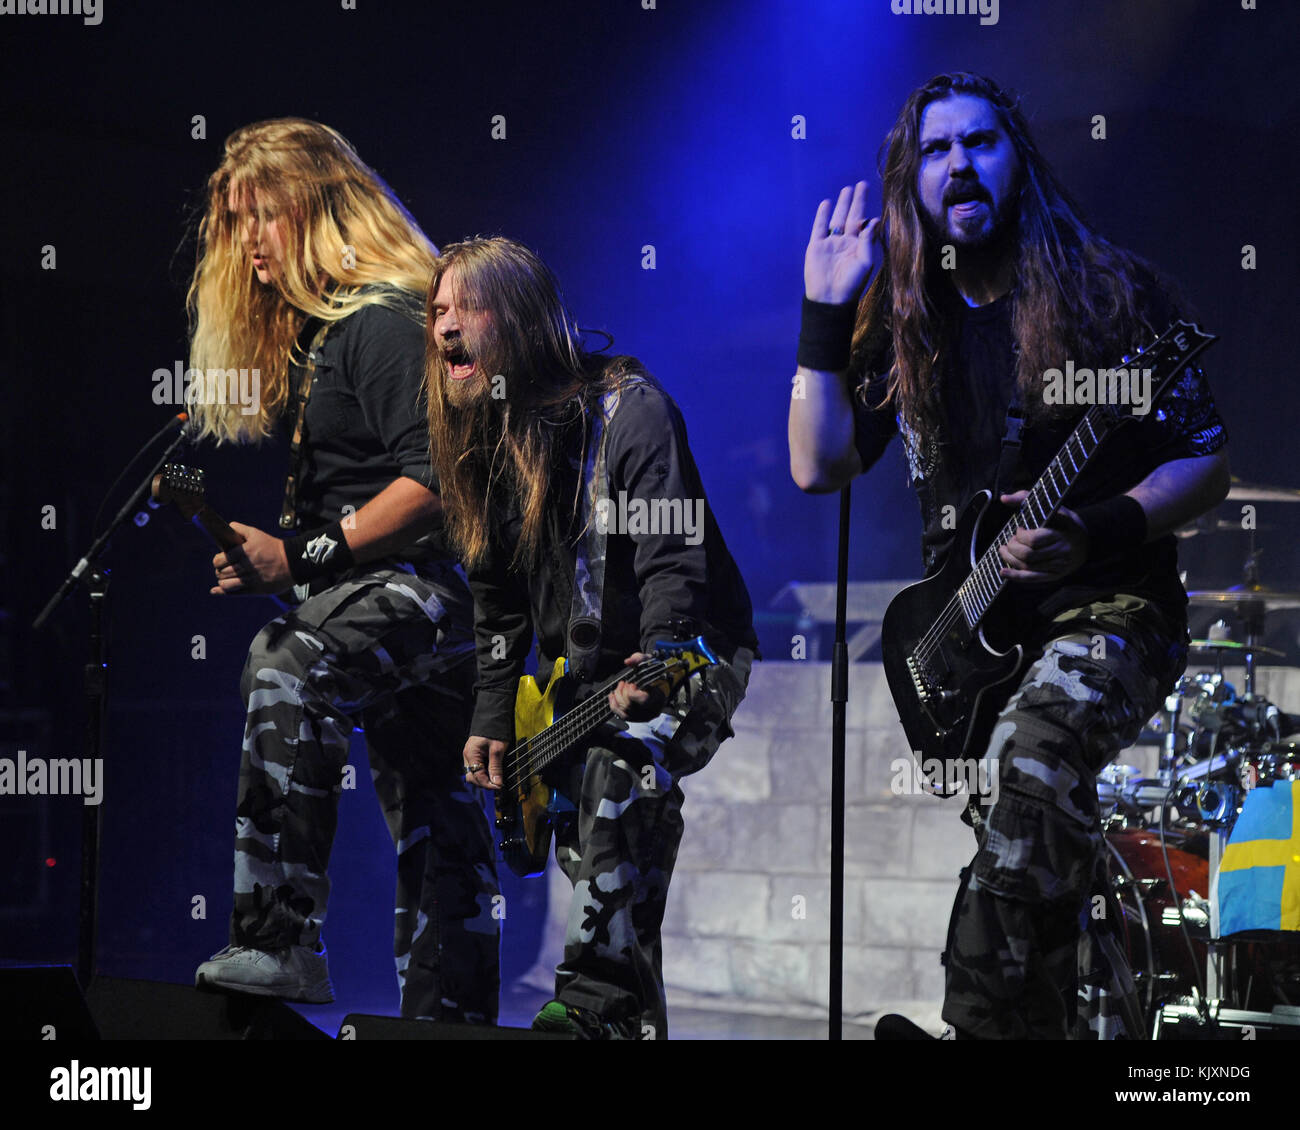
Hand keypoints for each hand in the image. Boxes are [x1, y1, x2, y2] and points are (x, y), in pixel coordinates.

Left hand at [211, 523, 292, 594]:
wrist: (292, 562)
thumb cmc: (274, 547)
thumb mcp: (257, 533)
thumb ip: (240, 529)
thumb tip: (228, 527)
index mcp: (242, 553)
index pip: (219, 560)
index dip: (218, 560)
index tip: (222, 560)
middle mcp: (243, 567)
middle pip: (220, 572)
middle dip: (220, 570)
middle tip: (225, 568)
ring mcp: (248, 580)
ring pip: (224, 584)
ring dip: (222, 580)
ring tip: (227, 577)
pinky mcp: (254, 589)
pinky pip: (233, 593)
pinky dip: (221, 592)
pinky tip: (215, 590)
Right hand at [463, 735, 506, 790]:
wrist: (493, 715)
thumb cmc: (495, 730)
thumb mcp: (497, 750)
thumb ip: (496, 767)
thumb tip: (497, 783)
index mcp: (471, 754)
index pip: (477, 776)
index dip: (488, 784)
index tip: (499, 787)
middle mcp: (467, 756)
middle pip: (472, 777)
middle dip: (484, 783)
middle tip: (497, 784)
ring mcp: (469, 754)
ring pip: (473, 773)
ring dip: (483, 778)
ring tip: (496, 778)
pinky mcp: (474, 753)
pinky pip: (476, 767)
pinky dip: (483, 772)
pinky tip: (492, 771)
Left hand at [609, 652, 667, 722]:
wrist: (660, 683)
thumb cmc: (655, 674)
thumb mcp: (649, 662)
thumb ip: (639, 658)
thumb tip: (628, 661)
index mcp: (659, 697)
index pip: (642, 701)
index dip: (632, 693)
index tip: (632, 684)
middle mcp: (652, 710)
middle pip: (630, 706)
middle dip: (622, 692)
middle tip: (624, 683)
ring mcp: (644, 716)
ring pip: (624, 712)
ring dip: (617, 697)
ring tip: (620, 687)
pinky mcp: (637, 718)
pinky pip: (622, 716)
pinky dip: (614, 705)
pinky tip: (612, 696)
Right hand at [804, 181, 884, 305]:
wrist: (830, 298)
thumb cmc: (851, 284)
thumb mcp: (865, 261)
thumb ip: (868, 240)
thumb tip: (873, 220)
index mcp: (858, 246)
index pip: (863, 224)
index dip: (867, 211)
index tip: (873, 200)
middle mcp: (844, 243)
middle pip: (851, 216)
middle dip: (856, 201)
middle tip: (861, 184)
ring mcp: (830, 244)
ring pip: (836, 219)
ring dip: (841, 204)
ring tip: (847, 189)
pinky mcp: (816, 246)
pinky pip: (819, 227)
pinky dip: (822, 215)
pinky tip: (826, 203)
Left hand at [997, 492, 1088, 583]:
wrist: (1086, 539)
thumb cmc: (1063, 521)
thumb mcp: (1050, 506)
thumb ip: (1025, 498)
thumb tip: (1004, 498)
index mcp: (1061, 534)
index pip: (1034, 540)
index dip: (1020, 535)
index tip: (1019, 528)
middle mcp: (1061, 552)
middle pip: (1028, 555)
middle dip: (1013, 548)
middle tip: (1010, 541)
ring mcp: (1058, 566)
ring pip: (1027, 567)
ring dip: (1010, 559)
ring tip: (1004, 550)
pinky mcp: (1054, 575)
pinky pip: (1032, 578)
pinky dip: (1015, 576)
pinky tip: (1003, 572)